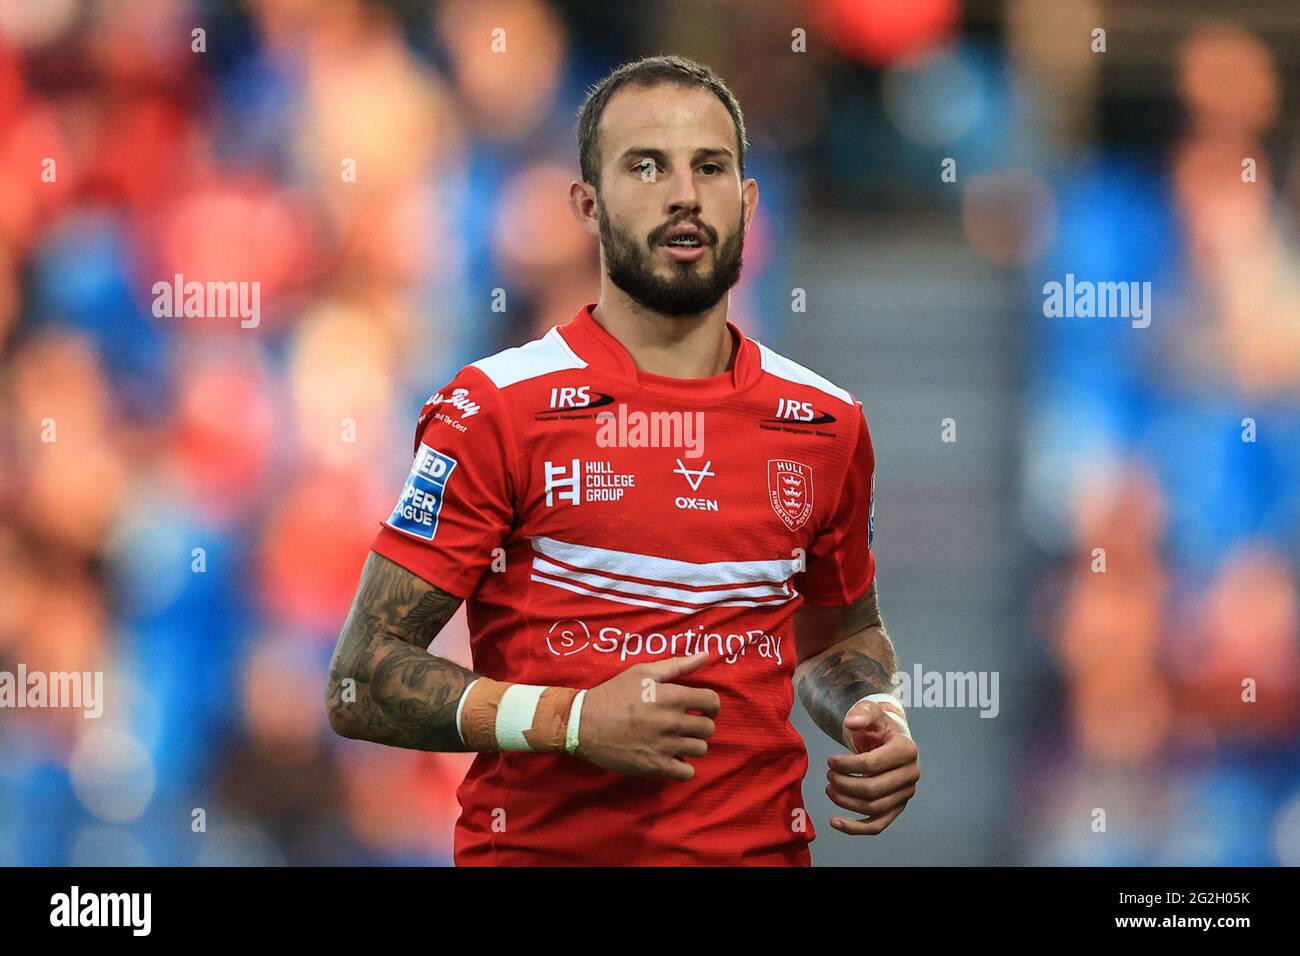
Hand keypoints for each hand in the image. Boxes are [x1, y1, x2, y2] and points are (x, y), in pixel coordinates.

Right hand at [574, 652, 719, 780]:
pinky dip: (683, 766)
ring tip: (678, 739)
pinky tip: (672, 757)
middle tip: (686, 723)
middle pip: (708, 727)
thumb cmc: (614, 694)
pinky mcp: (655, 766)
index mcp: (671, 697)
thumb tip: (705, 655)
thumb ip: (678, 665)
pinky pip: (687, 772)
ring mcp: (665, 746)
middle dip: (701, 723)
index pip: (712, 702)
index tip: (702, 707)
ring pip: (700, 749)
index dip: (710, 704)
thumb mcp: (643, 672)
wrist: (584, 723)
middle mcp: (672, 722)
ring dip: (692, 744)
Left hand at [826, 699, 918, 834]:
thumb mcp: (871, 712)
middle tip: (828, 775)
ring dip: (846, 802)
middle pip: (873, 789)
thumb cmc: (878, 728)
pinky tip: (835, 822)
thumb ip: (862, 713)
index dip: (847, 764)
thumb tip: (852, 723)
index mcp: (906, 749)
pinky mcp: (896, 808)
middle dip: (844, 784)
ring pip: (873, 808)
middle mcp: (911, 775)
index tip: (830, 761)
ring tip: (829, 789)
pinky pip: (878, 825)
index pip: (873, 763)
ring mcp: (905, 794)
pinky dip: (856, 828)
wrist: (888, 741)